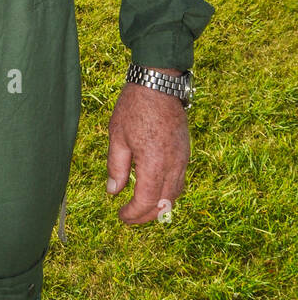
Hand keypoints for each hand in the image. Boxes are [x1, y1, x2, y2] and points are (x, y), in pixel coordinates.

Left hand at [106, 76, 189, 224]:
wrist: (159, 83)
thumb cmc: (134, 107)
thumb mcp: (117, 136)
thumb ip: (116, 167)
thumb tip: (114, 192)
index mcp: (154, 164)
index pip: (146, 202)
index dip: (133, 214)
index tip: (120, 216)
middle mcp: (173, 165)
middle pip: (164, 204)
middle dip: (146, 216)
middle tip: (129, 217)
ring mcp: (183, 159)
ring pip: (175, 195)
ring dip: (159, 206)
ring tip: (141, 207)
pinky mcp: (186, 152)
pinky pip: (180, 181)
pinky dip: (168, 192)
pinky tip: (155, 189)